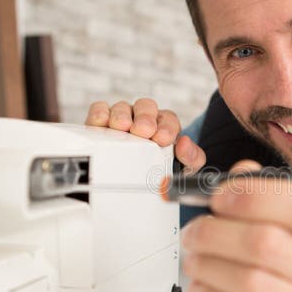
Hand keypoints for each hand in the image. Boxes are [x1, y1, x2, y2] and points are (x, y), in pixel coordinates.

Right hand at [85, 98, 205, 172]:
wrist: (134, 185)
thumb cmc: (158, 171)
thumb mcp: (182, 168)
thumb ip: (191, 157)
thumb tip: (185, 143)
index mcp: (164, 127)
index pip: (168, 119)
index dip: (167, 126)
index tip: (163, 138)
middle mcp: (143, 120)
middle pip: (146, 106)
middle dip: (145, 117)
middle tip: (144, 130)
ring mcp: (121, 120)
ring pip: (122, 108)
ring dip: (122, 116)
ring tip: (122, 127)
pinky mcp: (100, 125)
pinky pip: (99, 110)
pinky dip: (100, 114)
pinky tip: (102, 122)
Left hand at [181, 161, 291, 291]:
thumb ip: (280, 201)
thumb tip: (238, 175)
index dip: (255, 195)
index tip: (220, 195)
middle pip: (266, 244)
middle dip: (216, 232)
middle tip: (194, 231)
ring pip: (250, 283)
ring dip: (209, 265)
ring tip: (194, 258)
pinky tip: (202, 287)